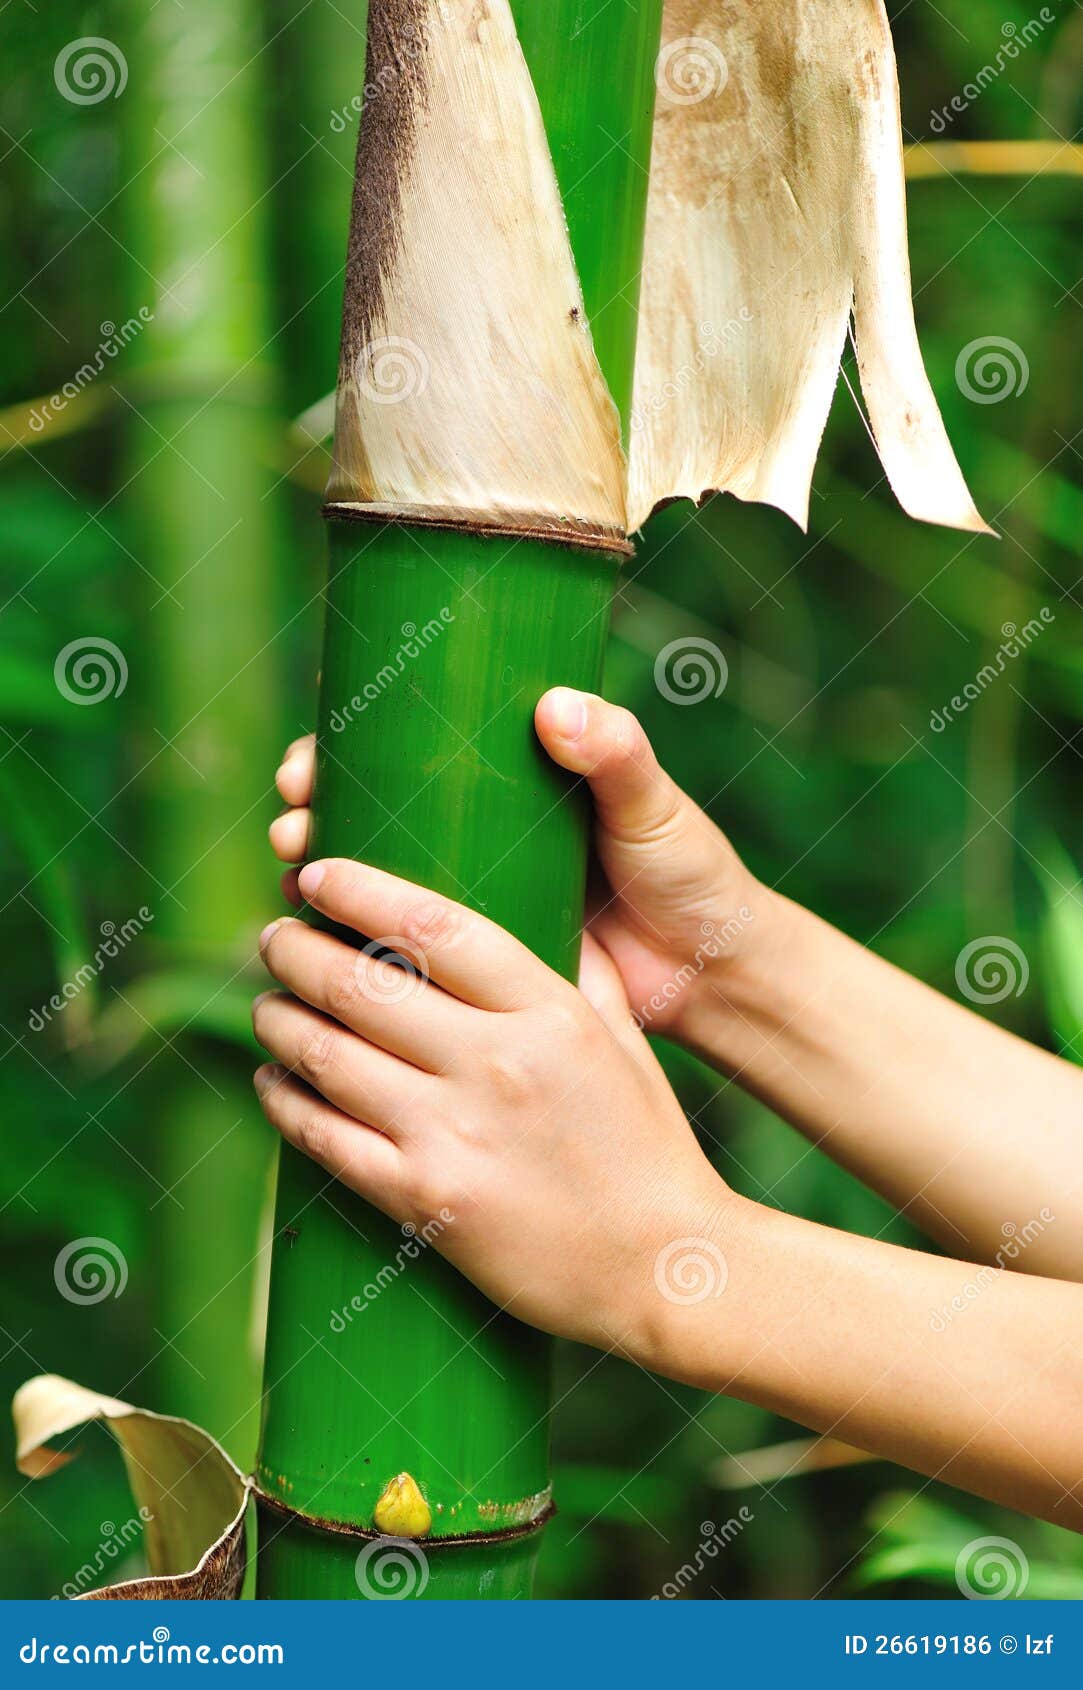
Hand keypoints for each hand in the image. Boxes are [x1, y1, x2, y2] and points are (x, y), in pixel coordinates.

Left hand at [252, 858, 730, 1358]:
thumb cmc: (646, 1148)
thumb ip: (581, 969)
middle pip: (361, 983)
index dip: (361, 890)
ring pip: (327, 1054)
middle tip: (277, 938)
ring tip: (268, 1003)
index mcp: (549, 1013)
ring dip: (279, 1019)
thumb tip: (546, 905)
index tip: (319, 871)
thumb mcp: (625, 1040)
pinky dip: (284, 1101)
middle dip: (299, 950)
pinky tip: (273, 1081)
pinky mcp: (425, 1199)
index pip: (433, 925)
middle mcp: (497, 1063)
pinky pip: (325, 1137)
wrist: (661, 1268)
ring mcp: (455, 1133)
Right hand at [270, 692, 762, 1040]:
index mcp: (508, 777)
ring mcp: (472, 898)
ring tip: (290, 883)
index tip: (308, 763)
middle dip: (313, 812)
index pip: (404, 747)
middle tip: (290, 825)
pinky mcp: (477, 962)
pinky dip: (356, 941)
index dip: (341, 750)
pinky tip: (320, 950)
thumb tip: (555, 706)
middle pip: (369, 809)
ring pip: (373, 877)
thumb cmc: (689, 873)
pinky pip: (403, 945)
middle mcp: (477, 830)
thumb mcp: (653, 806)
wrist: (711, 971)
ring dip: (318, 877)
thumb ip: (616, 754)